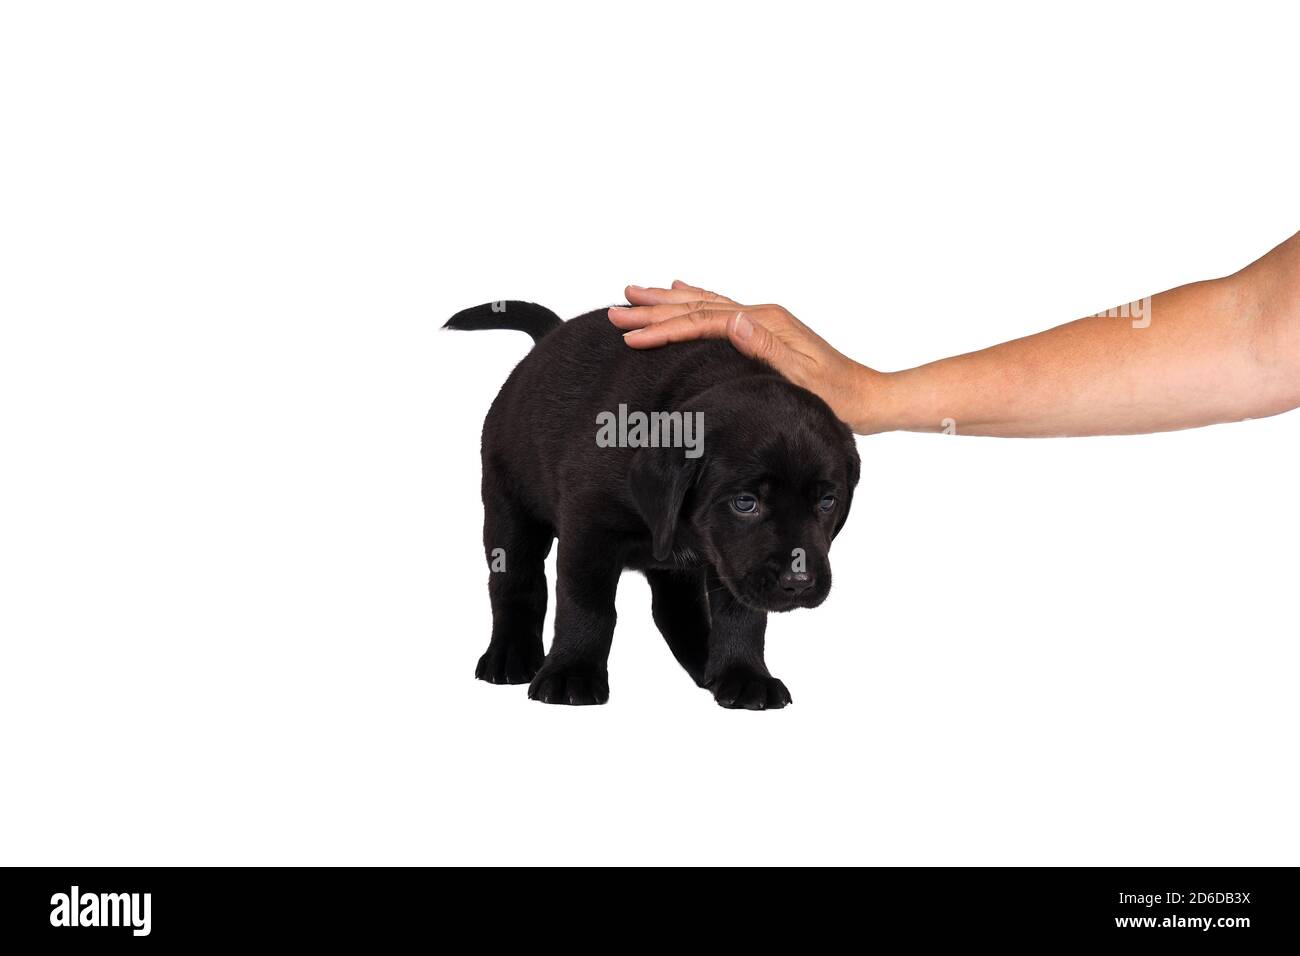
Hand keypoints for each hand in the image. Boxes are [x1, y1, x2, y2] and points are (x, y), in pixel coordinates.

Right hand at [608, 281, 880, 432]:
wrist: (868, 398)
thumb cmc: (836, 398)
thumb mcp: (802, 379)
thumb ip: (766, 348)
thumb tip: (734, 319)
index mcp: (766, 324)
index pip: (703, 322)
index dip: (664, 328)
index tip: (631, 335)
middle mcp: (762, 315)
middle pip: (697, 307)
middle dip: (654, 309)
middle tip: (615, 309)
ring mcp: (763, 320)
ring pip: (704, 303)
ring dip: (667, 300)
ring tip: (634, 293)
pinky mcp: (764, 330)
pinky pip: (719, 309)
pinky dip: (695, 298)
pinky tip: (681, 289)